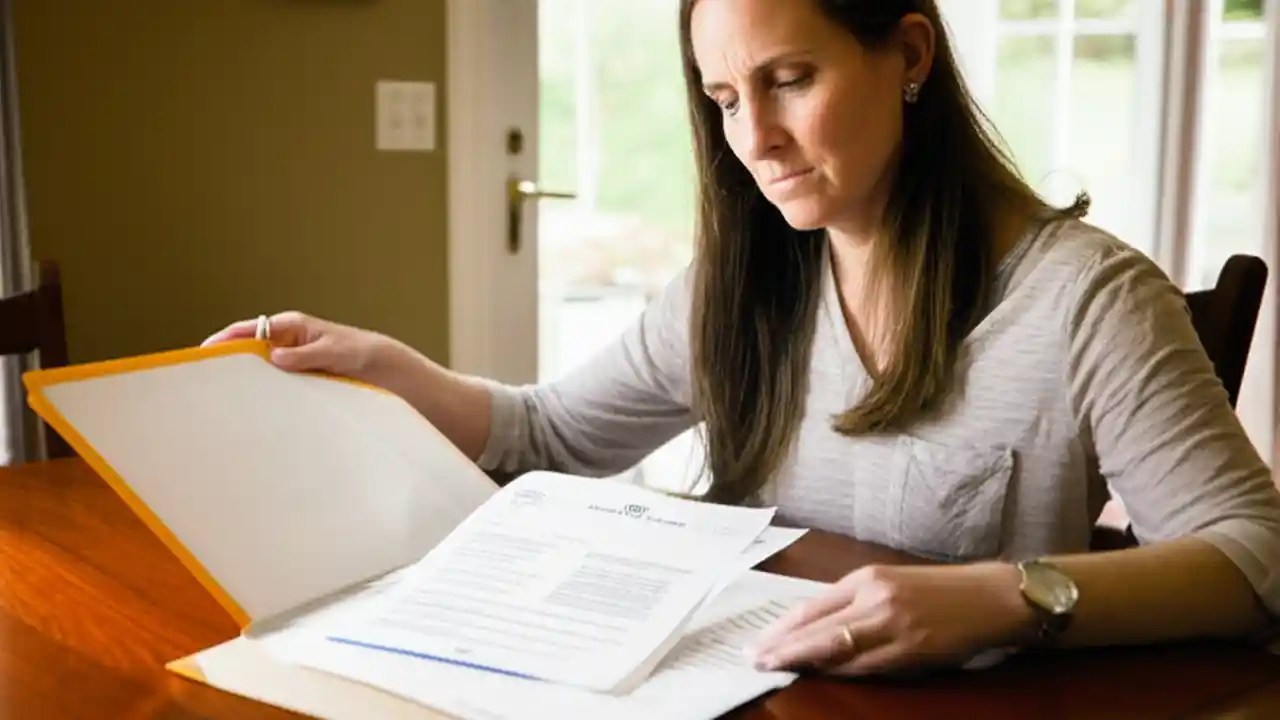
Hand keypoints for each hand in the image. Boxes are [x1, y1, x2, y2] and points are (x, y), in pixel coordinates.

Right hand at [201, 311, 391, 379]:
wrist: (381, 367)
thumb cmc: (358, 351)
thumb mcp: (333, 352)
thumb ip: (305, 355)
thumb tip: (274, 357)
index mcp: (291, 326)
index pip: (249, 330)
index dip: (225, 340)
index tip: (205, 352)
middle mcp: (285, 341)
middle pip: (247, 349)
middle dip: (226, 361)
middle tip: (202, 379)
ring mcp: (289, 360)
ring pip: (257, 368)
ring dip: (243, 380)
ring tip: (220, 396)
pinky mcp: (296, 378)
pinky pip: (272, 383)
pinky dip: (260, 391)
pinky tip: (251, 407)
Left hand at [750, 563, 1034, 676]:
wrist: (990, 597)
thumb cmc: (939, 590)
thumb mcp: (891, 583)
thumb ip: (855, 601)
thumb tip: (814, 626)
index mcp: (867, 578)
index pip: (812, 607)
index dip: (783, 628)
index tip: (759, 642)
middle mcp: (876, 598)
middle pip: (817, 629)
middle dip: (784, 648)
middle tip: (755, 661)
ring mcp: (893, 625)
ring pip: (837, 650)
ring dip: (805, 663)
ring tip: (778, 669)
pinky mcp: (912, 650)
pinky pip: (866, 667)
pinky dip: (840, 672)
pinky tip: (821, 675)